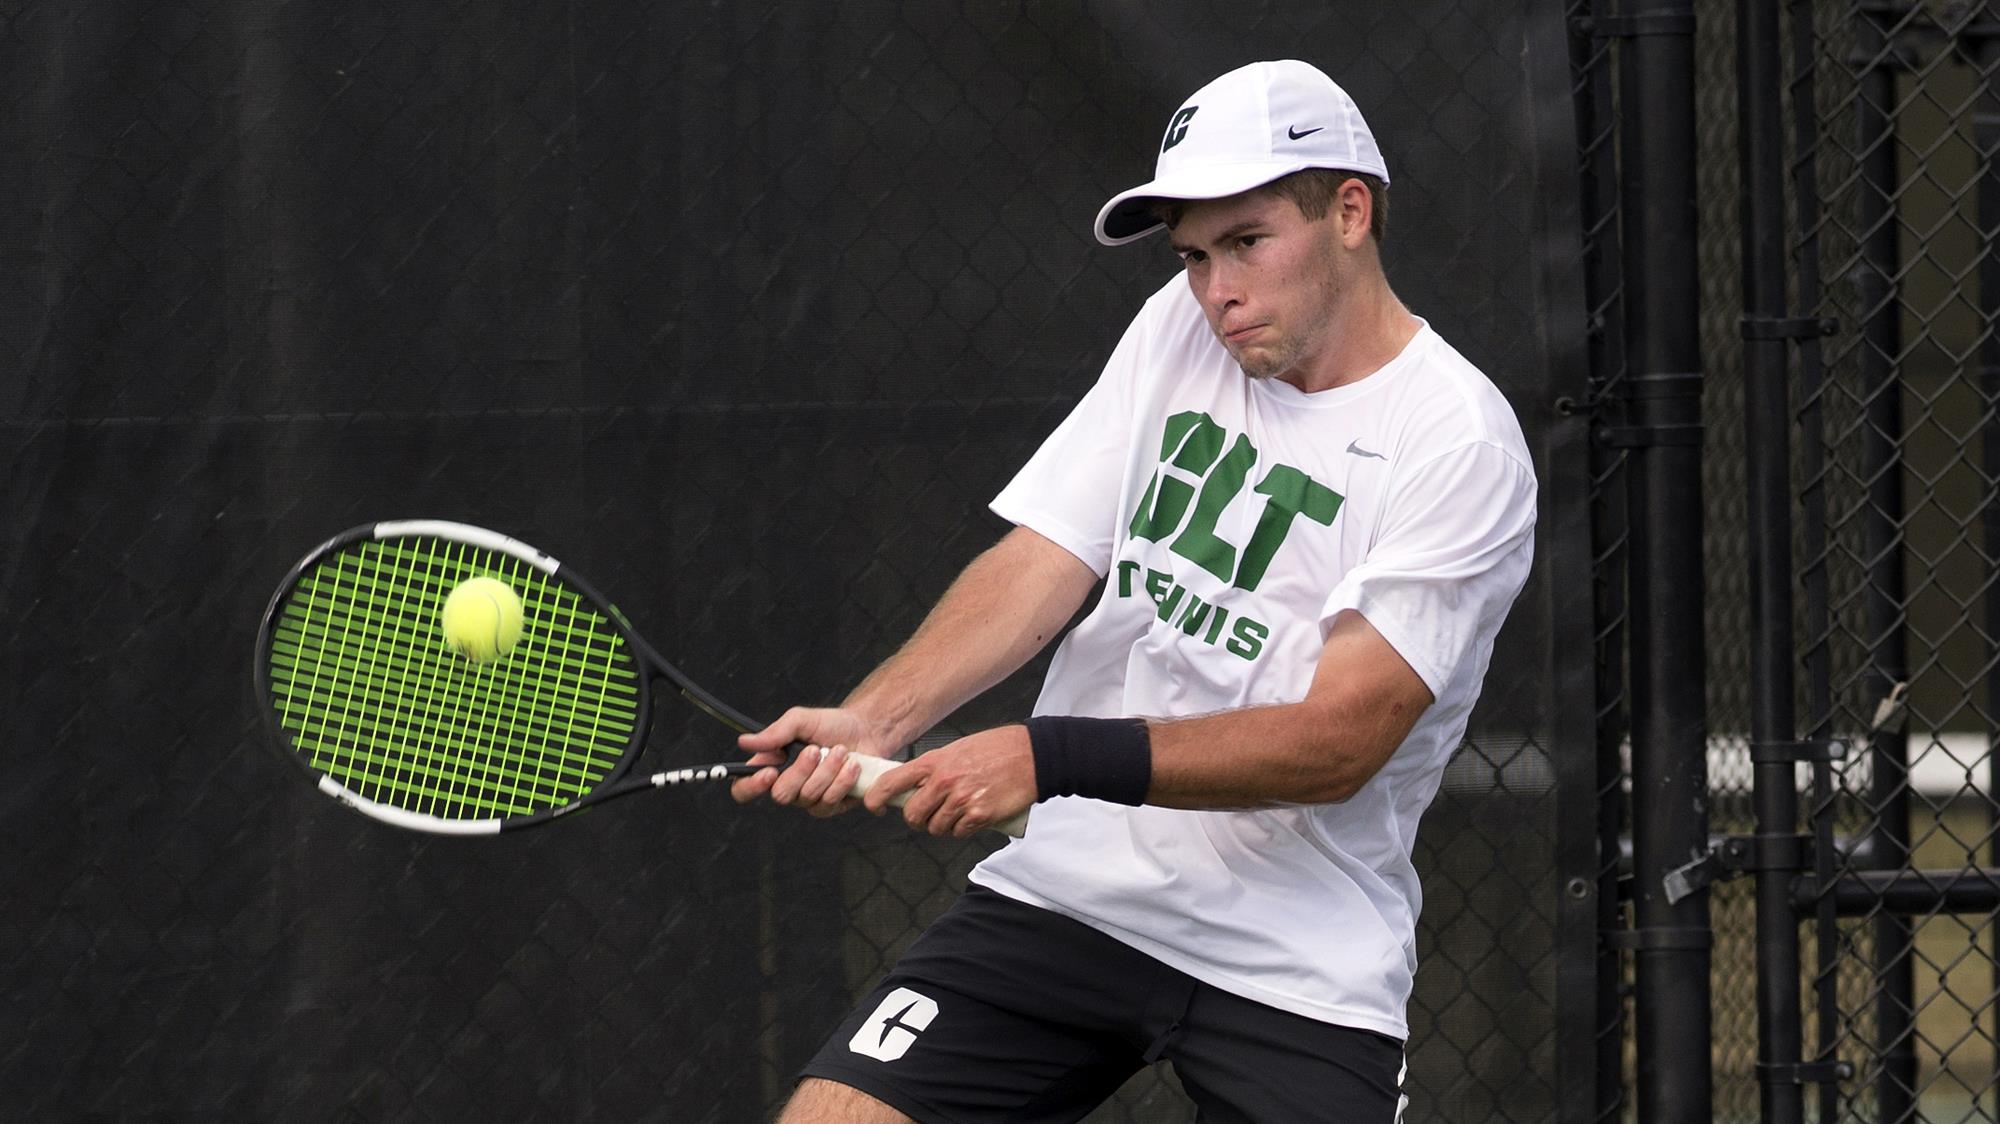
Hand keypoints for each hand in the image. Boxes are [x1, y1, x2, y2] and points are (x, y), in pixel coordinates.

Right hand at [731, 707, 888, 816]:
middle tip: (816, 750)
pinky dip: (843, 781)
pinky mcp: (832, 805)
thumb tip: (744, 742)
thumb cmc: (831, 725)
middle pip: (781, 794)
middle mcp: (788, 786)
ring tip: (841, 751)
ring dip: (828, 771)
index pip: (744, 787)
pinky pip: (830, 803)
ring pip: (809, 797)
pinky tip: (852, 766)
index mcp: (771, 766)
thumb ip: (775, 732)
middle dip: (802, 770)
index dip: (750, 786)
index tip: (769, 772)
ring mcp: (810, 799)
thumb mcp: (801, 720)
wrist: (867, 731)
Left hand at [864, 725, 1036, 837]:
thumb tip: (913, 789)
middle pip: (912, 815)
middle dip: (919, 819)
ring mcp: (961, 800)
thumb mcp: (955, 750)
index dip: (875, 798)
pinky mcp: (979, 815)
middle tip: (929, 814)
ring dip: (944, 825)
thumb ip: (933, 770)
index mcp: (934, 762)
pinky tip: (975, 813)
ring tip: (959, 809)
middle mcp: (943, 781)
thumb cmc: (995, 750)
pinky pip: (959, 833)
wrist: (1031, 755)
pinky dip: (964, 828)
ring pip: (936, 828)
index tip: (874, 805)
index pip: (890, 782)